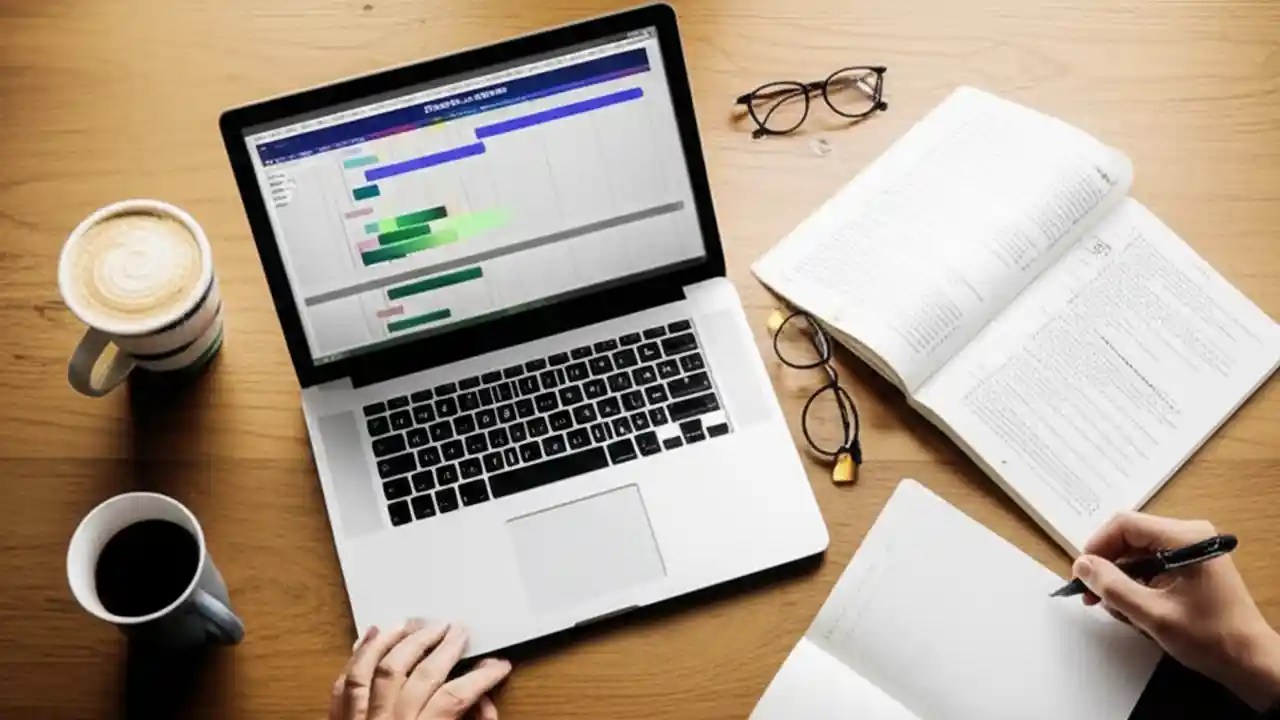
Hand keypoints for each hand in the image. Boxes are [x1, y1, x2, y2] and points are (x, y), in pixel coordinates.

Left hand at [330, 619, 511, 719]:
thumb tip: (483, 710)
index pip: (455, 698)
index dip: (481, 677)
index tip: (498, 665)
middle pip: (420, 675)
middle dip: (443, 647)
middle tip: (460, 630)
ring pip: (378, 669)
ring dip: (400, 641)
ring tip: (418, 624)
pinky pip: (346, 682)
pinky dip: (359, 656)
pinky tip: (371, 637)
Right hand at [1074, 512, 1279, 709]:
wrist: (1251, 661)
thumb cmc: (1209, 638)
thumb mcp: (1153, 614)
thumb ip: (1113, 587)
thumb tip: (1082, 565)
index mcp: (1185, 537)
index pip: (1125, 524)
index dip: (1097, 546)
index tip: (1082, 574)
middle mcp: (1190, 534)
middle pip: (1131, 536)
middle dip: (1108, 566)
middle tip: (1091, 595)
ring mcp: (1193, 548)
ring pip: (1139, 551)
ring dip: (1121, 577)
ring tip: (1115, 607)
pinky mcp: (1193, 564)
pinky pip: (1153, 563)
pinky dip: (1137, 583)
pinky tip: (1134, 607)